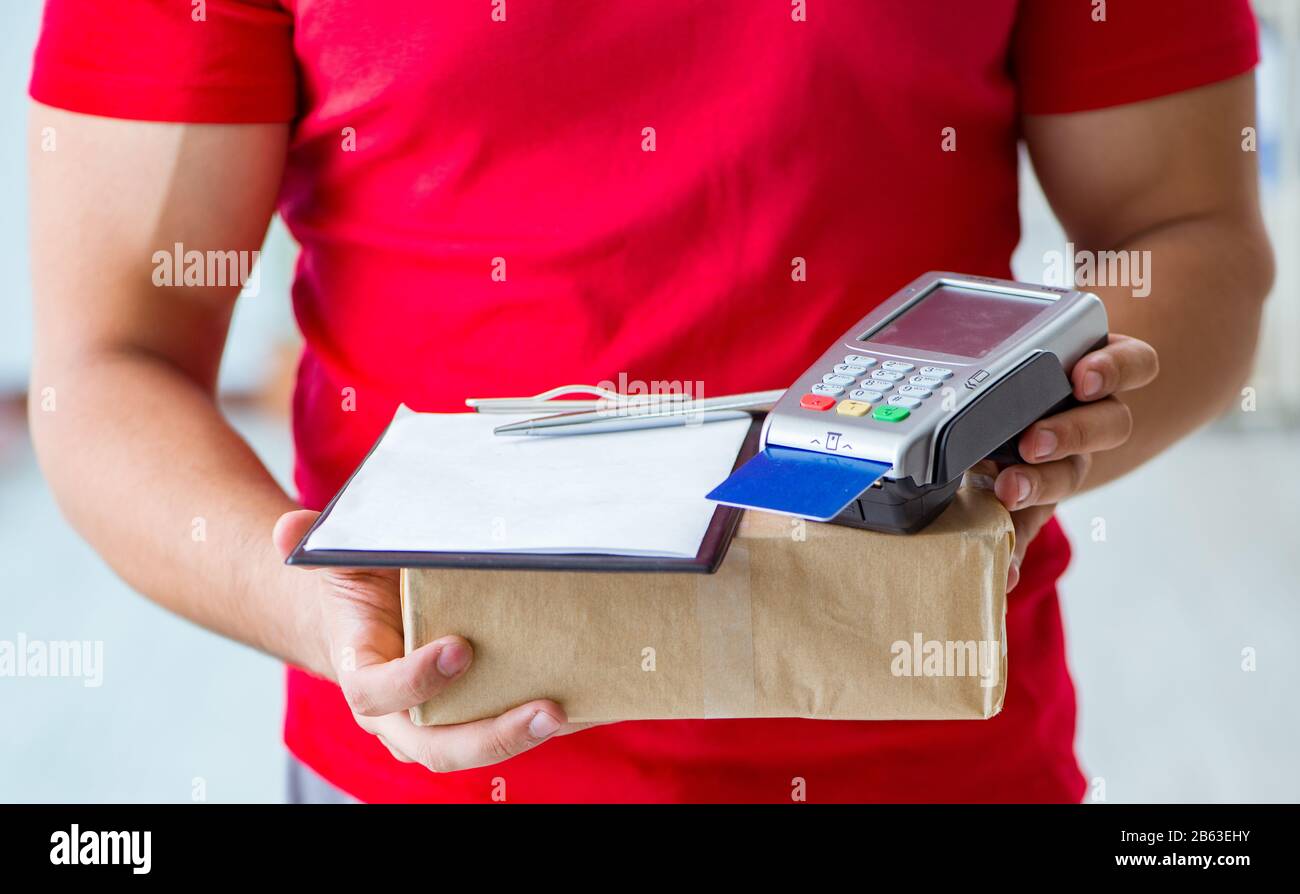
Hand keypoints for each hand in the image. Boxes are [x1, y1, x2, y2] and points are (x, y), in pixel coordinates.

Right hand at [272, 510, 593, 771]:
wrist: (366, 619)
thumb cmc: (358, 589)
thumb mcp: (338, 561)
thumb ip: (316, 544)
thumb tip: (289, 528)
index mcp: (361, 673)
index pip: (377, 693)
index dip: (414, 680)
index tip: (459, 649)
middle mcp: (398, 713)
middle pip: (436, 746)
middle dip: (491, 737)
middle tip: (546, 709)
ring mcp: (435, 721)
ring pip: (475, 748)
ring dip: (525, 736)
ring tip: (573, 711)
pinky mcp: (471, 716)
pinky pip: (505, 728)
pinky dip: (545, 723)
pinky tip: (590, 703)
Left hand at [979, 334, 1157, 590]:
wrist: (999, 420)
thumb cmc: (1012, 380)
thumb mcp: (1009, 363)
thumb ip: (996, 365)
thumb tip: (941, 369)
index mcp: (1093, 373)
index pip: (1132, 364)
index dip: (1113, 370)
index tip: (1082, 378)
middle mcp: (1090, 418)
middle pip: (1107, 425)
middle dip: (1070, 433)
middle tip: (1032, 441)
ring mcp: (1067, 463)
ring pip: (1072, 474)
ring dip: (1041, 484)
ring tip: (1008, 491)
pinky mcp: (1039, 502)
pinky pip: (1033, 526)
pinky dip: (1016, 548)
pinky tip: (1005, 569)